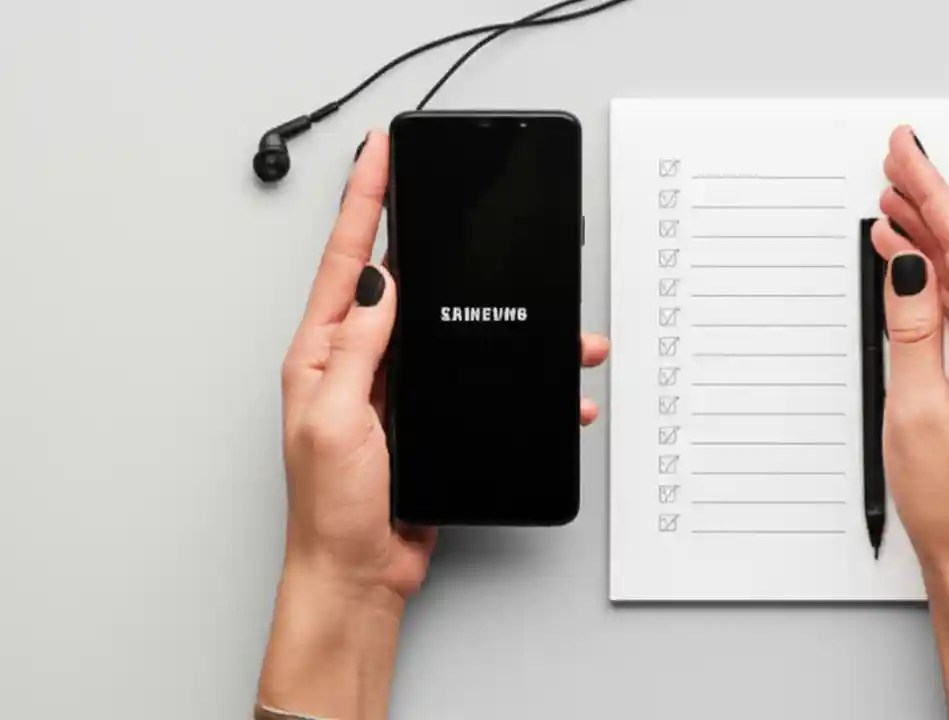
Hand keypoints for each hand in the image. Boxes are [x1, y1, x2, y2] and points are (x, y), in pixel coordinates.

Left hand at [257, 129, 609, 718]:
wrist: (362, 571)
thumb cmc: (332, 509)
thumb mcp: (334, 421)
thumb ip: (355, 349)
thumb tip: (378, 283)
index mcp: (321, 354)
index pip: (345, 258)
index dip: (363, 200)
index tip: (378, 152)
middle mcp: (356, 361)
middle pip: (397, 277)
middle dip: (429, 234)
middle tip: (451, 193)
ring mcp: (393, 385)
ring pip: (446, 323)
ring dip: (491, 309)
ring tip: (542, 312)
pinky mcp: (425, 411)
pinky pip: (467, 369)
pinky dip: (504, 365)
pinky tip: (535, 372)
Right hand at [871, 125, 948, 718]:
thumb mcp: (917, 404)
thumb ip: (912, 326)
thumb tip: (905, 263)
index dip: (931, 196)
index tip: (906, 156)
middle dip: (929, 205)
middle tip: (895, 160)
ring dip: (927, 240)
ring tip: (891, 199)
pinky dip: (931, 279)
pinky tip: (908, 260)